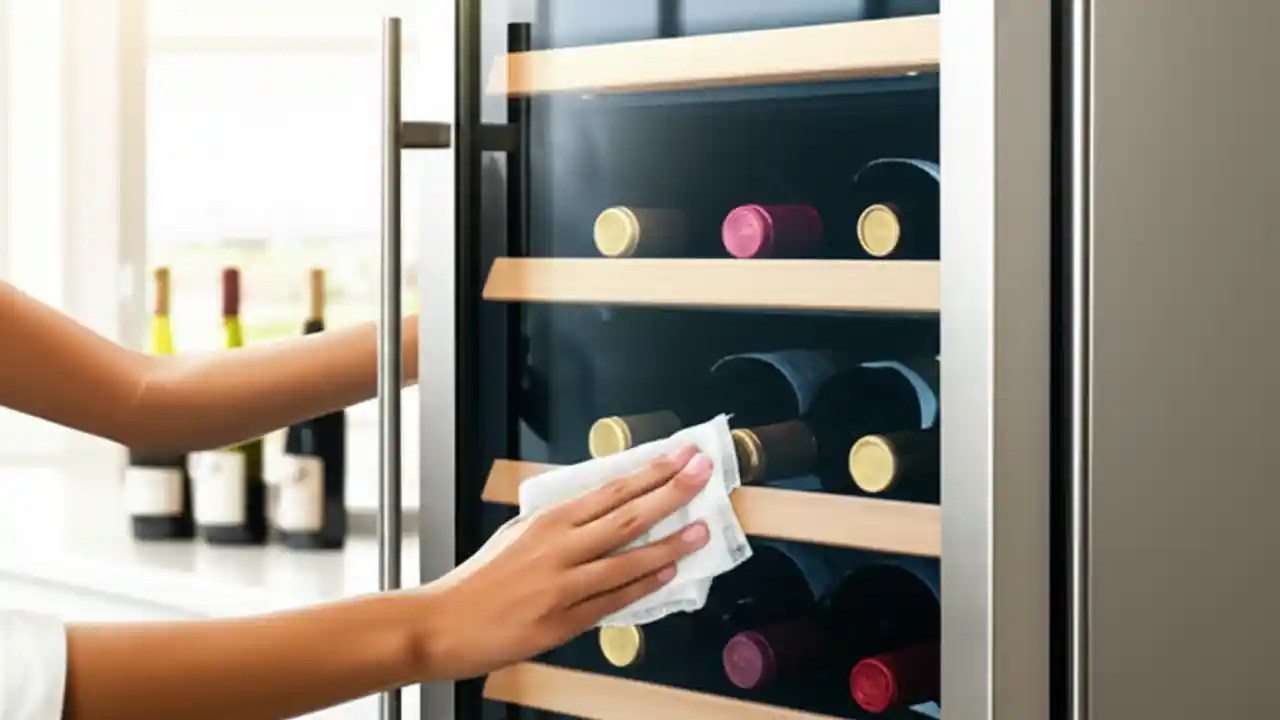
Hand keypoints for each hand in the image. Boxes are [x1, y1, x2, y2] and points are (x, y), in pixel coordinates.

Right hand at [413, 445, 712, 680]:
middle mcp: (559, 548)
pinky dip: (643, 586)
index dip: (652, 470)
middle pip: (627, 515)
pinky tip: (668, 574)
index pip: (612, 489)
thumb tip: (602, 510)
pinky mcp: (564, 620)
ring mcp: (564, 585)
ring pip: (628, 559)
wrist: (444, 622)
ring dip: (669, 544)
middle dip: (671, 492)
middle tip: (704, 474)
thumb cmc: (480, 579)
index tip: (682, 454)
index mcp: (549, 521)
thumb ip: (560, 524)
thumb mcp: (518, 534)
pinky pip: (614, 600)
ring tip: (701, 531)